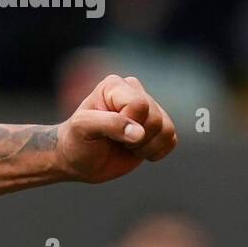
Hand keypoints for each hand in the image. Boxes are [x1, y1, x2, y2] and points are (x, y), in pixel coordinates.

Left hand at [57, 74, 176, 182]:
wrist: (78, 160)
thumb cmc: (76, 140)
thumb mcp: (82, 128)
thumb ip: (109, 124)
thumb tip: (139, 133)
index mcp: (115, 86)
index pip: (139, 104)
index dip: (126, 123)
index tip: (105, 131)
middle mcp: (135, 93)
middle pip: (154, 119)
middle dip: (135, 139)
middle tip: (113, 140)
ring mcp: (149, 111)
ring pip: (167, 130)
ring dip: (145, 147)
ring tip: (123, 145)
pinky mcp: (158, 128)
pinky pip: (172, 141)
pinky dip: (155, 152)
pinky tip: (136, 151)